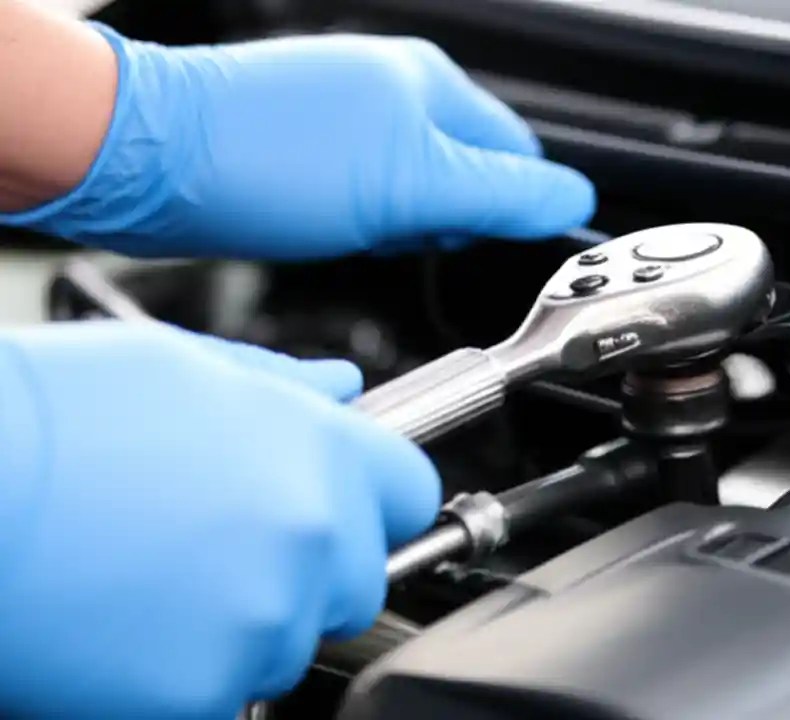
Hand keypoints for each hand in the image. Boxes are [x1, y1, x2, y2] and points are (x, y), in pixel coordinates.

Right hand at [0, 321, 438, 717]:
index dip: (372, 500)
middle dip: (308, 573)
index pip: (408, 490)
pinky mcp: (205, 693)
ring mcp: (263, 620)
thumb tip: (341, 385)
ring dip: (244, 627)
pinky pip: (227, 697)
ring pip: (292, 643)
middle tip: (217, 548)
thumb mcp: (171, 366)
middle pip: (359, 579)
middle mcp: (309, 535)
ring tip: (153, 580)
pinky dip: (186, 679)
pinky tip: (128, 630)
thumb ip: (277, 384)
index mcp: (316, 449)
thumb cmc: (46, 421)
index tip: (340, 508)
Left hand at [2, 26, 594, 258]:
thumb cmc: (270, 159)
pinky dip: (360, 219)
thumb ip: (503, 195)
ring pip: (412, 185)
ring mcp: (344, 113)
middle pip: (465, 170)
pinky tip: (328, 227)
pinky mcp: (303, 144)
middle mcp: (389, 87)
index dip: (511, 205)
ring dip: (401, 222)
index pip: (518, 152)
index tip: (481, 238)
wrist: (146, 157)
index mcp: (430, 83)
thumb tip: (571, 200)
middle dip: (447, 217)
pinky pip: (365, 191)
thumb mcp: (412, 188)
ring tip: (357, 230)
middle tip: (403, 232)